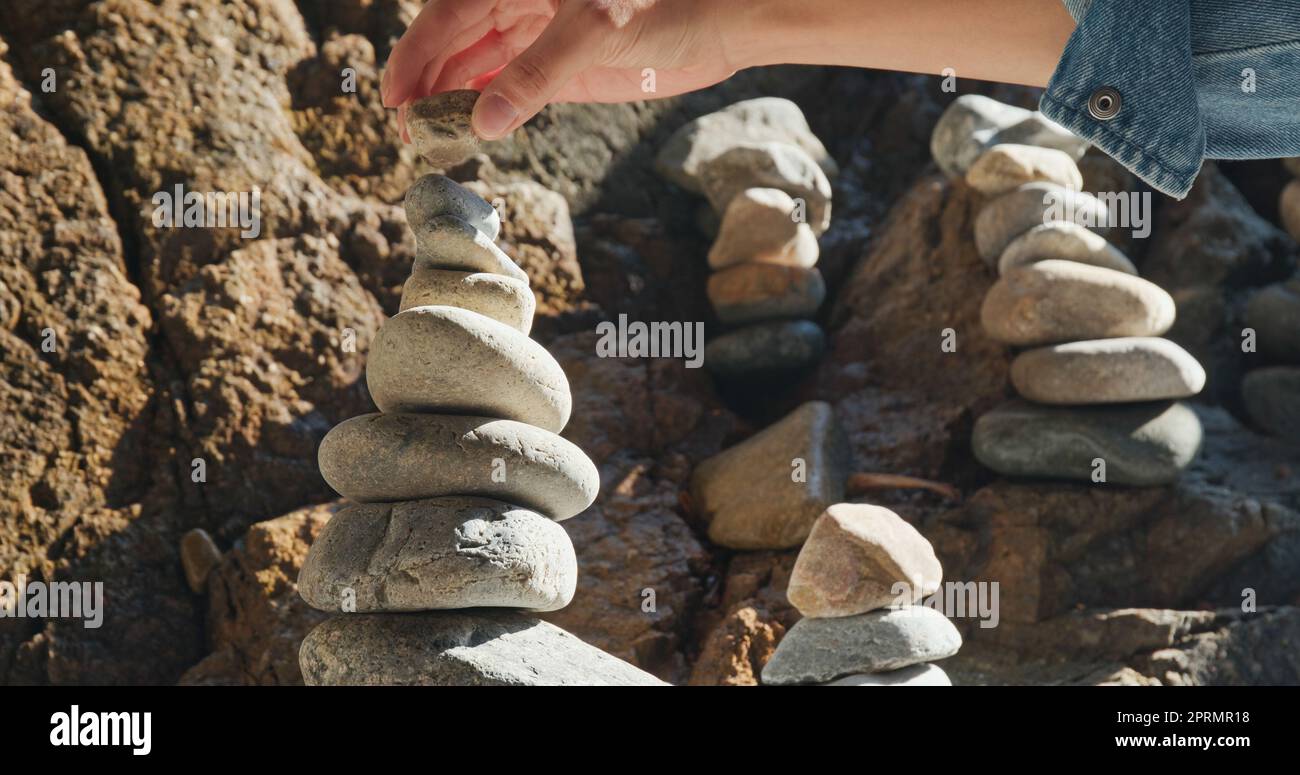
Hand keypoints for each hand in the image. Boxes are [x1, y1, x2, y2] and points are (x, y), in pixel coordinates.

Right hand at [382, 0, 743, 140]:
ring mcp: (542, 36)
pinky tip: (471, 132)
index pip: (446, 14)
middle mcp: (521, 3)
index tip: (393, 99)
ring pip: (479, 70)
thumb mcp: (596, 30)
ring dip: (453, 103)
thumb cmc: (665, 1)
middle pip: (455, 43)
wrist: (725, 20)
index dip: (414, 55)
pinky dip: (489, 111)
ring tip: (432, 141)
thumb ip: (536, 75)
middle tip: (409, 134)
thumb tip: (482, 122)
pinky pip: (513, 90)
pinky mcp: (566, 68)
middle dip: (427, 85)